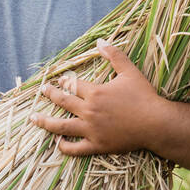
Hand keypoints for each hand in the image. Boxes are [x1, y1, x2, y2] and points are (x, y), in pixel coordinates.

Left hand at [29, 38, 166, 156]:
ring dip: (45, 123)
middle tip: (43, 90)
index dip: (64, 81)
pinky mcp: (97, 145)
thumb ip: (114, 55)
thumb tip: (99, 41)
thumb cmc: (144, 96)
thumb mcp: (130, 72)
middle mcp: (89, 111)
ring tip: (34, 119)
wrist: (156, 123)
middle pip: (63, 102)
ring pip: (61, 126)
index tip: (60, 80)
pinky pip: (76, 149)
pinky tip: (58, 143)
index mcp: (96, 92)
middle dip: (50, 95)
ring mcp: (91, 130)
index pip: (72, 85)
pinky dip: (65, 146)